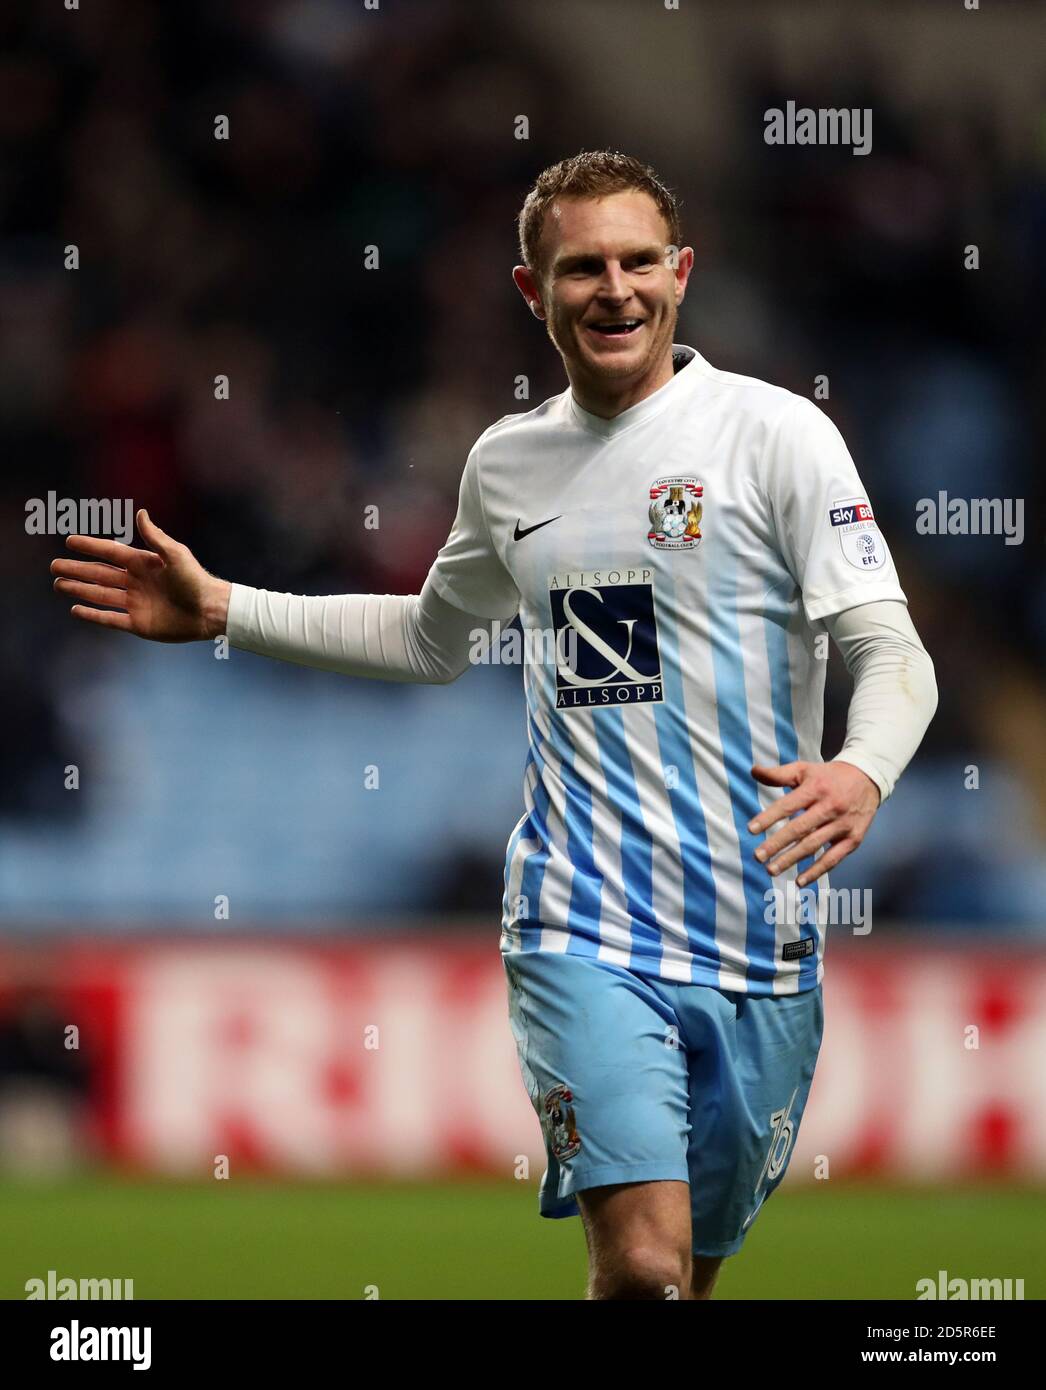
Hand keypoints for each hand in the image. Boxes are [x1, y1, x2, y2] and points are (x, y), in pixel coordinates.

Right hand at [51, 509, 230, 641]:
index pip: (110, 552)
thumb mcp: (175, 554)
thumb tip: (141, 513)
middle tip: (54, 566)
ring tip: (58, 585)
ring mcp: (135, 603)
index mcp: (143, 563)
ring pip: (100, 595)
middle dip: (76, 570)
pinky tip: (76, 609)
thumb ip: (155, 537)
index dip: (90, 547)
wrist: (210, 611)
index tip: (69, 541)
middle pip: (99, 574)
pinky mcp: (138, 624)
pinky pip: (110, 619)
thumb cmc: (196, 580)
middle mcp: (136, 582)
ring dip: (79, 589)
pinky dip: (93, 615)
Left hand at [747, 760, 880, 885]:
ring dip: (791, 859)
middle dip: (777, 843)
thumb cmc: (828, 776)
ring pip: (814, 845)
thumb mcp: (805, 769)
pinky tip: (800, 881)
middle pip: (800, 828)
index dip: (769, 817)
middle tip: (758, 856)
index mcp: (815, 788)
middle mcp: (830, 807)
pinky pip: (833, 858)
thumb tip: (753, 771)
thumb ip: (778, 774)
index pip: (788, 805)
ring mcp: (842, 825)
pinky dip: (817, 871)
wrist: (868, 779)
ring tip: (771, 870)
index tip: (751, 830)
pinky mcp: (853, 839)